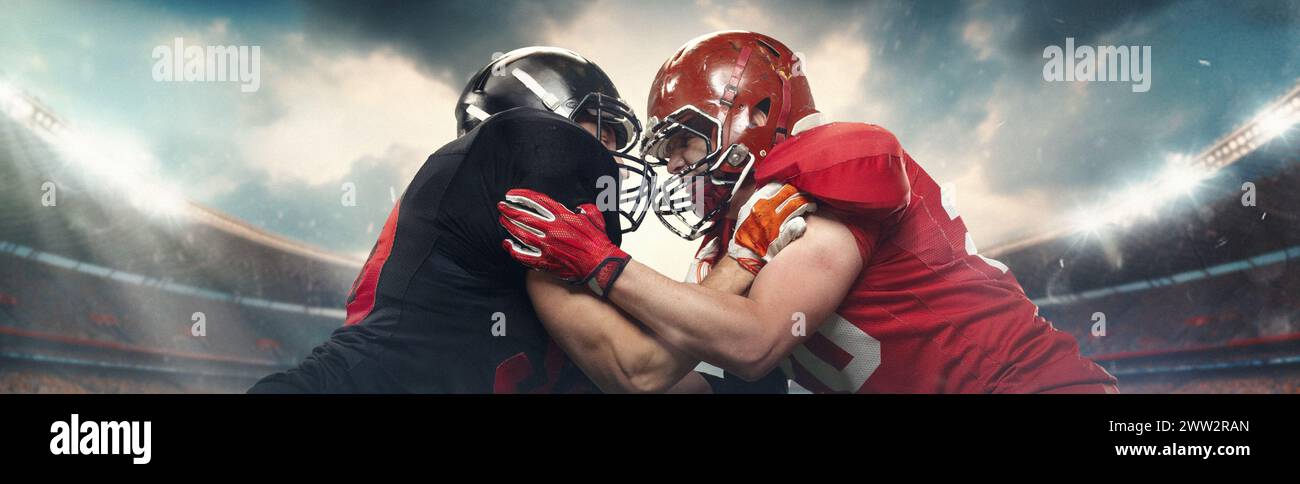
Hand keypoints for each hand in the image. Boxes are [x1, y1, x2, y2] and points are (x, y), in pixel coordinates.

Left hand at [498, 188, 630, 296]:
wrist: (601, 264)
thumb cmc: (598, 242)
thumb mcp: (594, 217)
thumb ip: (584, 208)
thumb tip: (579, 208)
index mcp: (563, 216)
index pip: (536, 201)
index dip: (521, 196)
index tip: (512, 195)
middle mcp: (552, 229)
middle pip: (524, 216)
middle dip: (510, 209)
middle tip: (501, 206)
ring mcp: (547, 246)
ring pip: (521, 233)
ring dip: (509, 226)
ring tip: (502, 220)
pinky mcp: (546, 261)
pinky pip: (524, 255)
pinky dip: (513, 249)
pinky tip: (507, 244)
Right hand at [728, 182, 816, 273]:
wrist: (744, 254)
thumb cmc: (745, 233)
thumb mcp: (746, 211)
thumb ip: (758, 199)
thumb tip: (773, 188)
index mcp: (756, 201)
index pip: (776, 185)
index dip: (787, 185)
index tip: (792, 188)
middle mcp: (766, 210)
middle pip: (790, 193)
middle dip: (800, 193)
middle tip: (806, 196)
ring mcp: (775, 223)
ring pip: (797, 206)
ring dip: (807, 204)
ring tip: (811, 206)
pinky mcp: (782, 237)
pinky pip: (798, 224)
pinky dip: (802, 222)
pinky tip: (803, 222)